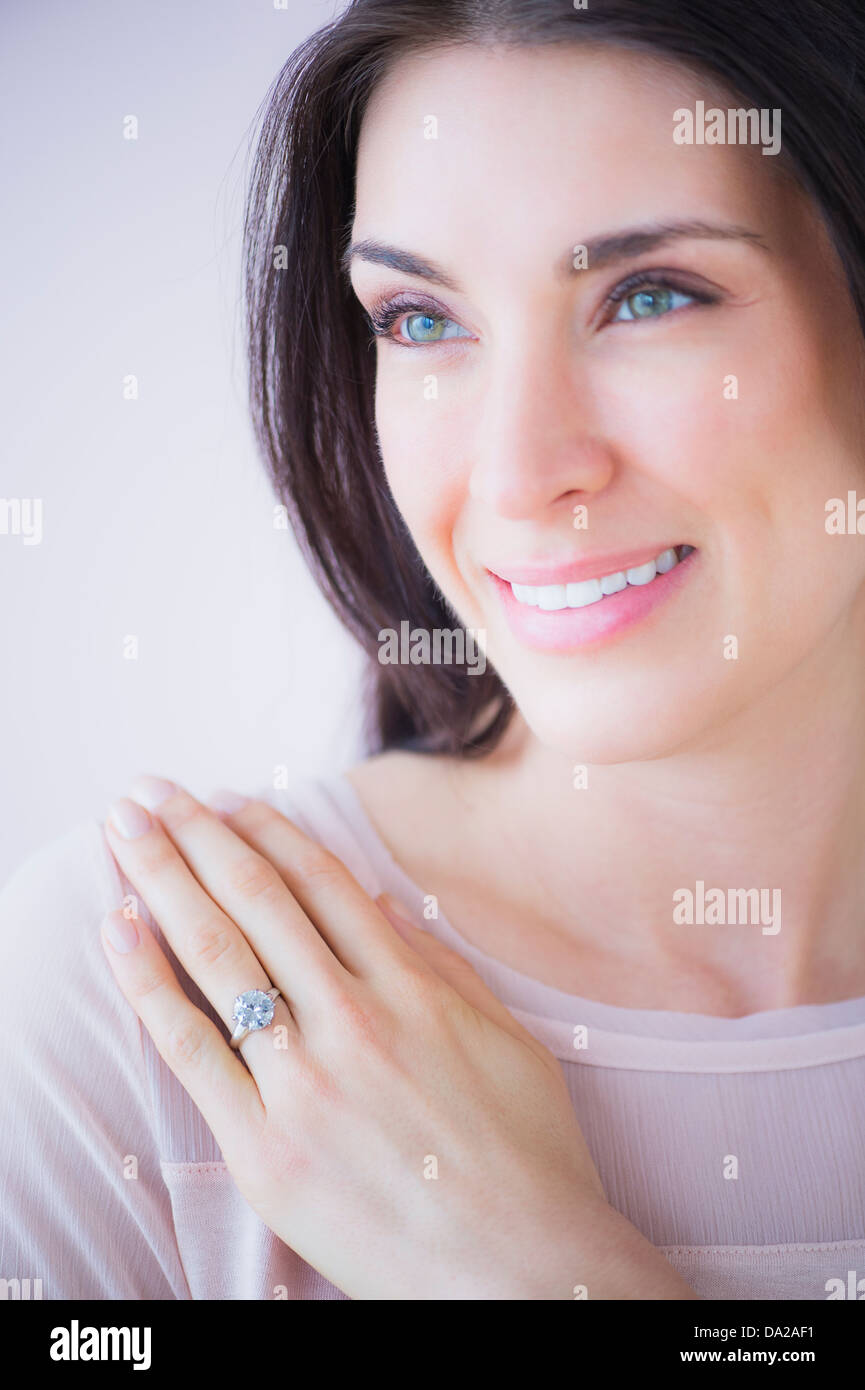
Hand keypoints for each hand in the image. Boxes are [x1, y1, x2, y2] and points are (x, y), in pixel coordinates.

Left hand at [100, 777, 689, 1299]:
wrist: (520, 1267)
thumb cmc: (527, 1155)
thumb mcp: (507, 1038)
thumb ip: (442, 966)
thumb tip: (382, 904)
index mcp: (414, 988)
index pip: (322, 885)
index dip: (267, 832)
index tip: (229, 799)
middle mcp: (356, 1018)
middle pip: (259, 902)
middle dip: (198, 835)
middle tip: (153, 792)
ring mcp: (307, 1080)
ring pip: (220, 957)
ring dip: (164, 881)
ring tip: (126, 830)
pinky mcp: (266, 1146)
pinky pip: (194, 1051)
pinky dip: (151, 985)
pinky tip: (120, 929)